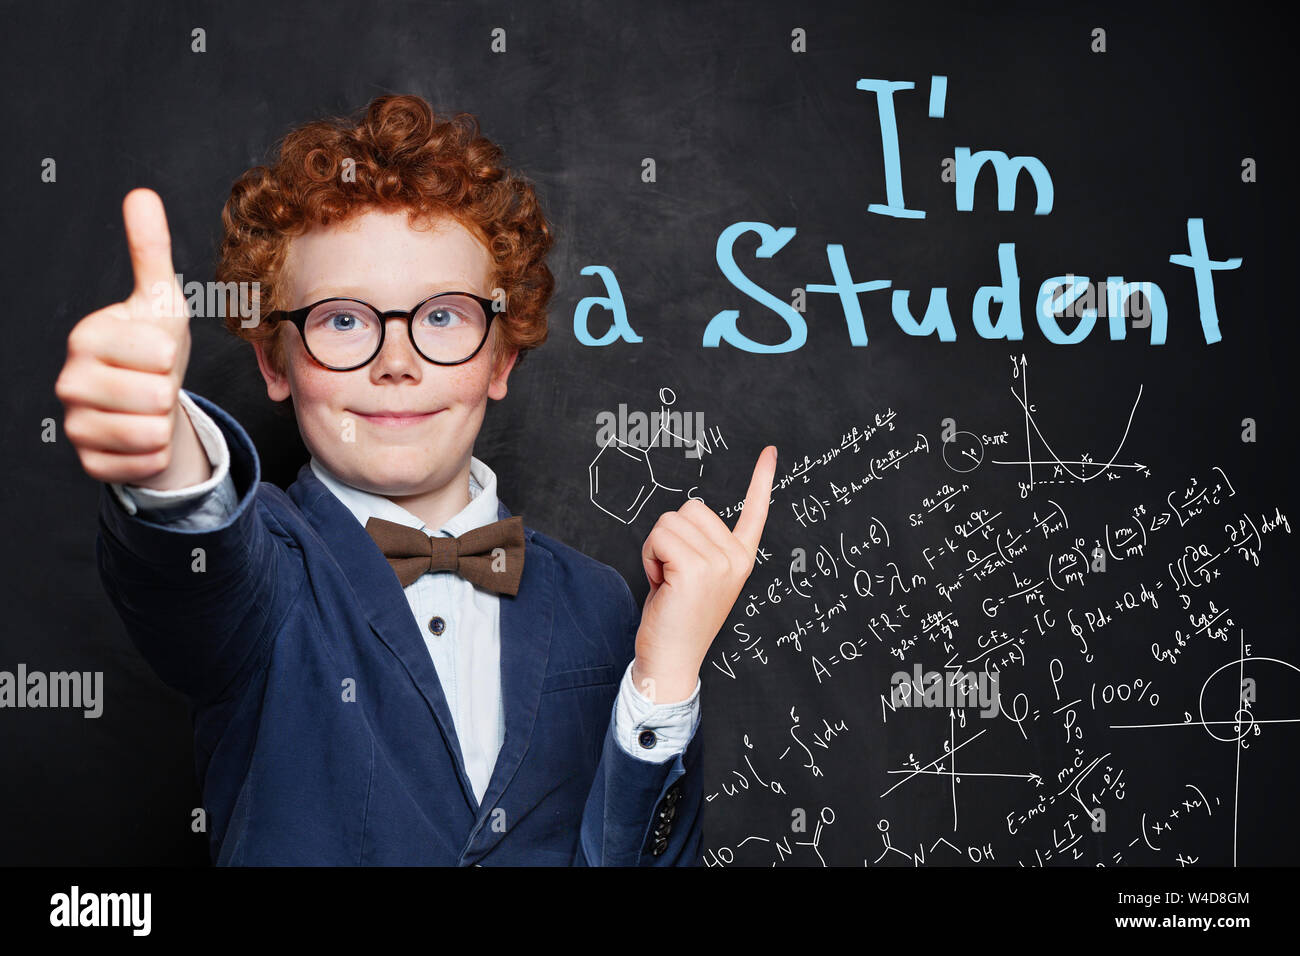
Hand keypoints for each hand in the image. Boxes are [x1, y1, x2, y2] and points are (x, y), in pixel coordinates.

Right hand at [56, 188, 206, 488]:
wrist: (150, 401)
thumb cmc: (153, 347)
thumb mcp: (160, 299)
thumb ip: (149, 250)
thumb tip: (141, 195)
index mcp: (86, 337)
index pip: (159, 353)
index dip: (170, 355)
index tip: (154, 352)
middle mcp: (69, 382)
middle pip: (156, 395)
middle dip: (168, 392)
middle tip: (154, 384)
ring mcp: (75, 424)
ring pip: (151, 432)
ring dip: (164, 423)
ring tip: (149, 408)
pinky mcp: (90, 463)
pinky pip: (145, 464)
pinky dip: (156, 454)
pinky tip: (142, 436)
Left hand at [631, 446, 776, 702]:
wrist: (671, 660)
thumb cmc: (678, 619)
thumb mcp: (699, 578)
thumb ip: (701, 548)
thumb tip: (687, 517)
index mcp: (741, 559)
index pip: (755, 512)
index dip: (761, 480)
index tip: (770, 452)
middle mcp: (735, 558)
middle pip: (690, 509)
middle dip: (670, 536)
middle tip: (673, 573)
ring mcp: (718, 563)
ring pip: (670, 521)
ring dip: (656, 548)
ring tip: (666, 580)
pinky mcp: (695, 569)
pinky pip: (659, 538)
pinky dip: (650, 557)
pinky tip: (661, 584)